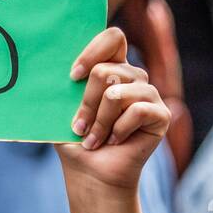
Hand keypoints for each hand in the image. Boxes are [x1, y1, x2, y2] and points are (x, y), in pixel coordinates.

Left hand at [57, 28, 170, 190]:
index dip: (92, 51)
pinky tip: (114, 141)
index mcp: (112, 68)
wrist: (91, 174)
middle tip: (79, 127)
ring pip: (116, 94)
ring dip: (99, 122)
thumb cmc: (76, 142)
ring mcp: (149, 94)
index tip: (72, 77)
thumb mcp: (65, 110)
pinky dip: (118, 130)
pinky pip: (136, 111)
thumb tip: (51, 69)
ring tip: (93, 140)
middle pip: (106, 70)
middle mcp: (133, 77)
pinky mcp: (160, 114)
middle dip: (86, 103)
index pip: (113, 38)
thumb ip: (67, 87)